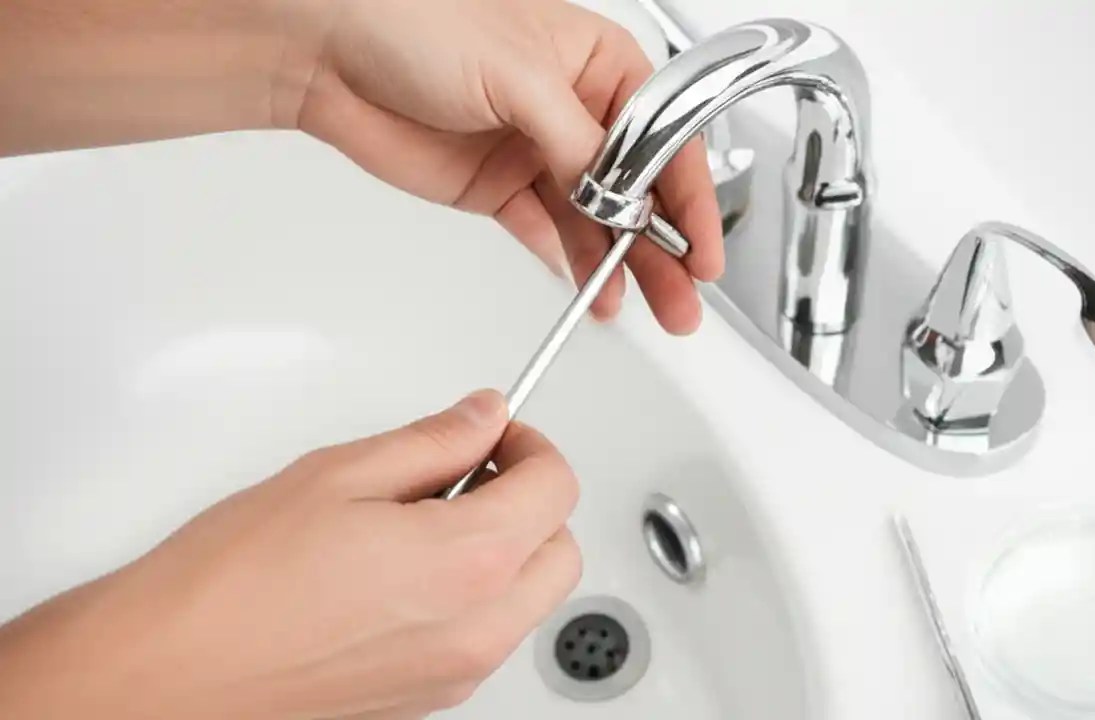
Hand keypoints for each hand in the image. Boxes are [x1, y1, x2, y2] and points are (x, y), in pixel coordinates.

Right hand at [0, 390, 581, 718]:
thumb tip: (480, 418)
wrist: (164, 676)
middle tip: (471, 468)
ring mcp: (454, 674)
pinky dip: (474, 595)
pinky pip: (486, 636)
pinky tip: (406, 569)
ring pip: (529, 598)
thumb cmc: (229, 586)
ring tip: (428, 519)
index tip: (496, 432)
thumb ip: (431, 442)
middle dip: (530, 499)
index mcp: (467, 562)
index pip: (556, 487)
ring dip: (505, 549)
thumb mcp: (337, 475)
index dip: (531, 445)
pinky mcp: (426, 700)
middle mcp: (475, 629)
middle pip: (559, 549)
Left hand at [278, 0, 724, 333]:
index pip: (664, 137)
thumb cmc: (413, 18)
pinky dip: (569, 263)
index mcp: (597, 63)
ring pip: (596, 219)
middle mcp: (574, 109)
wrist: (326, 51)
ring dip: (619, 264)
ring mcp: (536, 151)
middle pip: (637, 188)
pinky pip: (547, 233)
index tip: (700, 248)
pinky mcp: (499, 187)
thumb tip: (618, 200)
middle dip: (662, 245)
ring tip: (642, 307)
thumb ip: (578, 146)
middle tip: (681, 297)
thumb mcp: (519, 75)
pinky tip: (591, 288)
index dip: (687, 198)